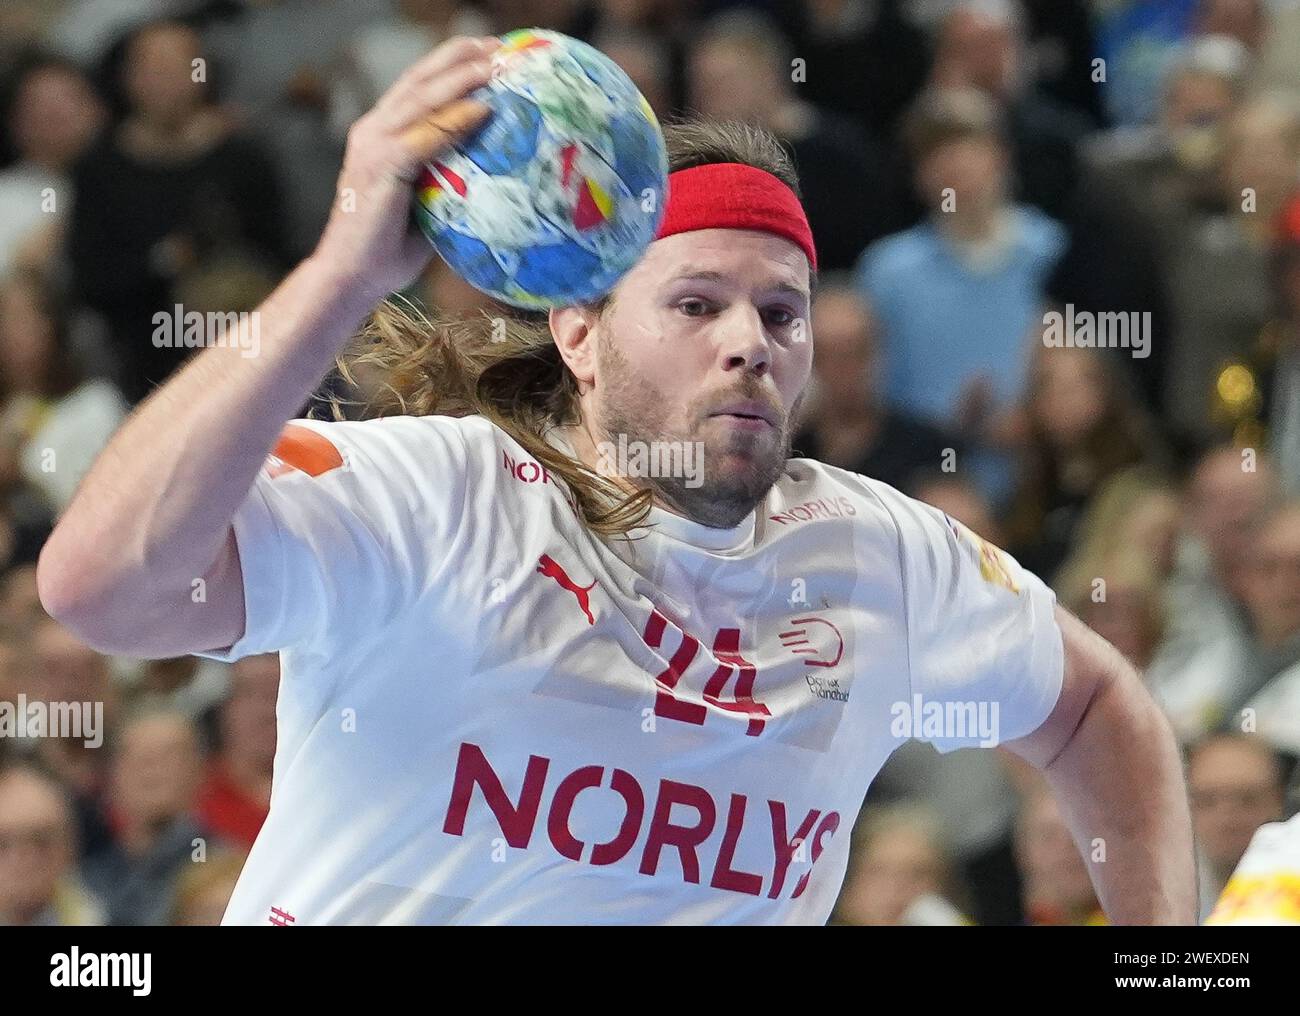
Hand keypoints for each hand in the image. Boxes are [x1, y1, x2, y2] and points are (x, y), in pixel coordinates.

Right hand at [312, 36, 497, 301]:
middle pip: (420, 79)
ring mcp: (372, 145)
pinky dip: (455, 121)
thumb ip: (447, 181)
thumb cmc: (388, 251)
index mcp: (380, 134)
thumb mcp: (426, 207)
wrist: (350, 278)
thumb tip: (493, 176)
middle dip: (461, 56)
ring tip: (498, 63)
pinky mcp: (380, 166)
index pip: (418, 87)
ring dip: (462, 77)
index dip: (453, 64)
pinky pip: (424, 137)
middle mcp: (372, 130)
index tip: (492, 53)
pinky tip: (485, 109)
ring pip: (422, 98)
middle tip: (502, 46)